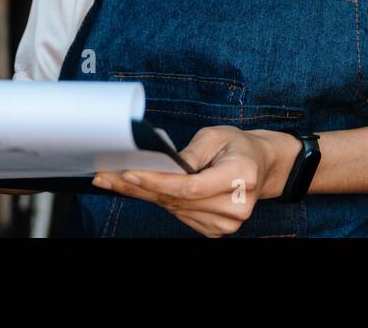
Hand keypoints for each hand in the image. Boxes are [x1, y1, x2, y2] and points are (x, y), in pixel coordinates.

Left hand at [92, 127, 300, 236]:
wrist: (261, 166)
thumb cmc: (238, 146)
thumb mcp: (217, 136)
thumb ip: (191, 153)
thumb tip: (160, 166)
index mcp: (242, 177)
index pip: (191, 187)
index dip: (158, 182)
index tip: (129, 173)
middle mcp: (236, 207)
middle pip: (177, 201)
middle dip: (139, 187)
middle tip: (106, 176)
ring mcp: (227, 223)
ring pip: (174, 209)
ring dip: (145, 195)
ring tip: (115, 180)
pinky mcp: (216, 230)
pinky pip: (180, 215)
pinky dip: (161, 201)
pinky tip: (143, 189)